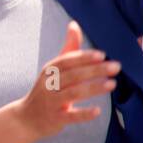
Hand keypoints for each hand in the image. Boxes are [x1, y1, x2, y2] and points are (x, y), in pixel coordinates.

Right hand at [12, 22, 117, 139]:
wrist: (26, 118)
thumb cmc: (46, 90)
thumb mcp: (53, 69)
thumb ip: (68, 49)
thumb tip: (74, 24)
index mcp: (50, 70)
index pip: (67, 61)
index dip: (84, 57)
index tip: (102, 54)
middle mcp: (48, 84)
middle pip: (73, 75)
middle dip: (94, 70)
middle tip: (116, 67)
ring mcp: (51, 102)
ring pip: (73, 93)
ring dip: (93, 88)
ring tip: (112, 84)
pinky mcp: (55, 118)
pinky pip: (70, 116)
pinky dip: (84, 113)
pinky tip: (98, 110)